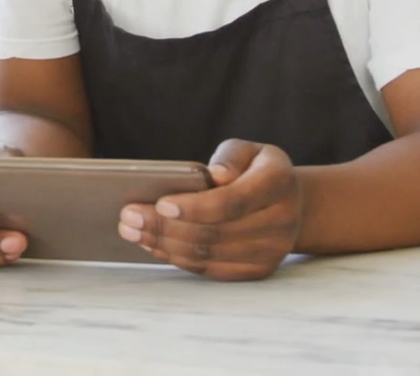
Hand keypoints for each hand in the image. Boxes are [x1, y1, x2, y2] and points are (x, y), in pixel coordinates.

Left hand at [119, 140, 303, 281]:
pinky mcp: (257, 270)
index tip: (160, 203)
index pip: (232, 201)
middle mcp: (281, 221)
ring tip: (132, 230)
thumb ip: (231, 156)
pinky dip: (178, 258)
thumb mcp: (249, 149)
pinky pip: (211, 269)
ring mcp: (271, 251)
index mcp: (278, 183)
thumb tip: (215, 174)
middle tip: (128, 216)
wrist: (291, 203)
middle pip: (214, 233)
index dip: (195, 206)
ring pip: (209, 254)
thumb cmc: (257, 170)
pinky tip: (154, 244)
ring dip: (165, 244)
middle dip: (165, 226)